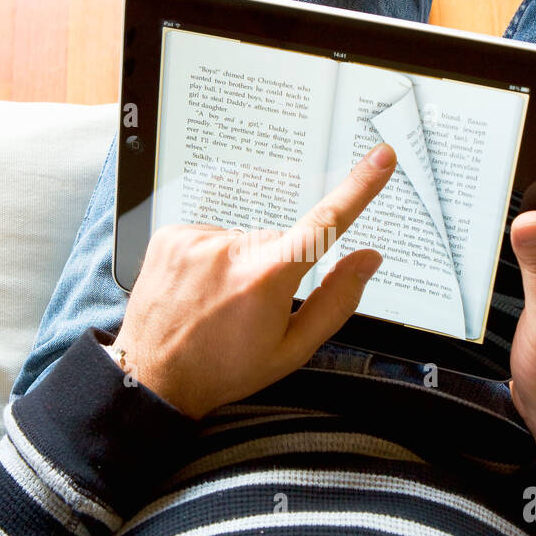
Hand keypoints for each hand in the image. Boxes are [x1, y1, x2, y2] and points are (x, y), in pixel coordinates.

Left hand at [111, 144, 396, 417]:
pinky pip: (214, 237)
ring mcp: (197, 239)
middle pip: (282, 241)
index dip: (358, 188)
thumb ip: (337, 301)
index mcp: (265, 279)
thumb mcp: (291, 349)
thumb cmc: (224, 369)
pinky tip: (200, 290)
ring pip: (246, 239)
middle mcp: (230, 251)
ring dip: (242, 264)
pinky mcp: (173, 235)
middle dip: (279, 266)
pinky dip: (214, 260)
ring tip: (219, 304)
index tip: (381, 158)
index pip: (325, 224)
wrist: (153, 376)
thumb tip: (368, 259)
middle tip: (251, 309)